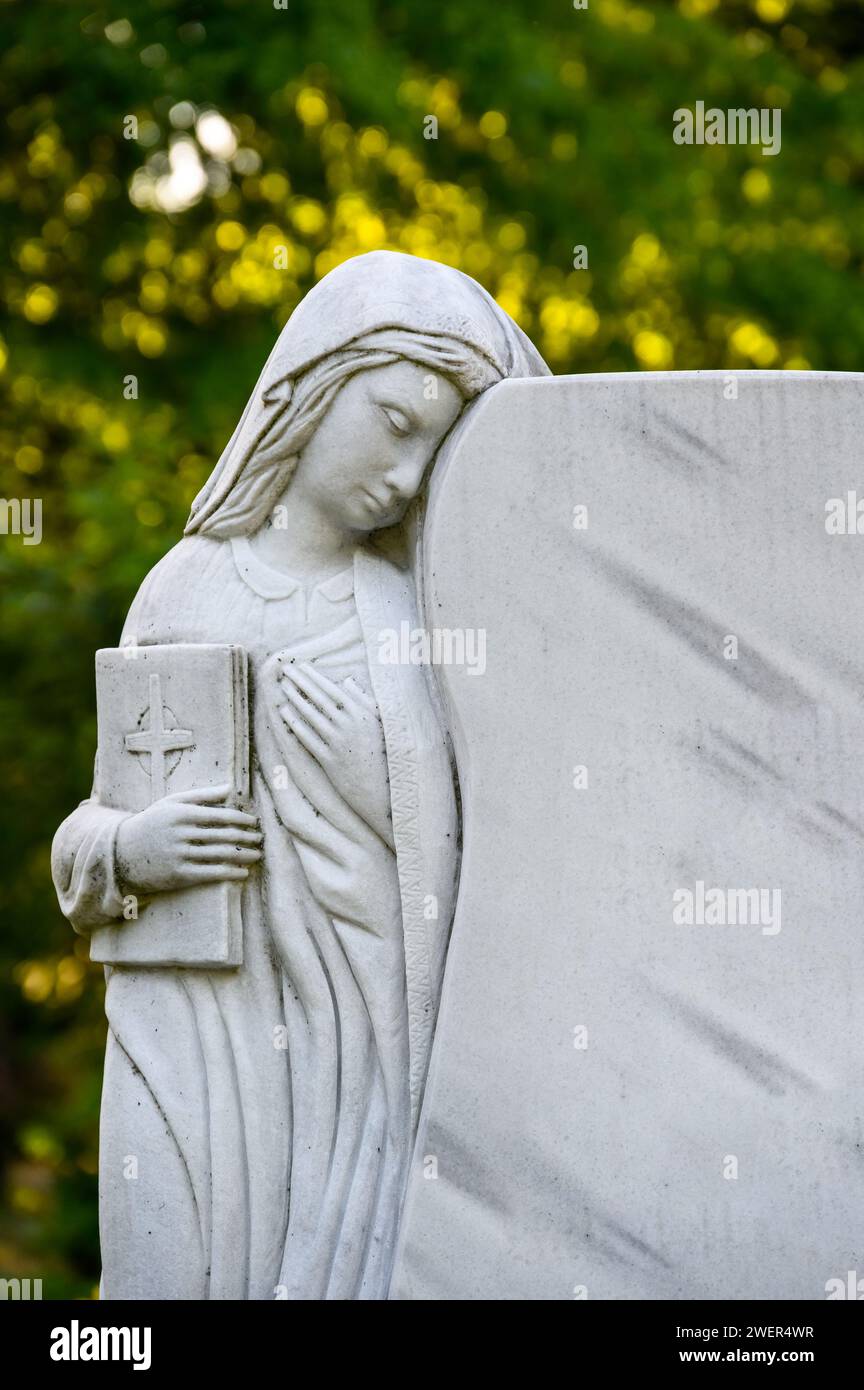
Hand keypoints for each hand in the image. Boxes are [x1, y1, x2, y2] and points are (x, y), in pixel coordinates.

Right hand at [115, 783, 261, 895]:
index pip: (221, 815)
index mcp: (182, 813)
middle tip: (260, 839)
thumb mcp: (172, 804)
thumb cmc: (152, 823)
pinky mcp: (179, 875)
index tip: (254, 822)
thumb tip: (230, 788)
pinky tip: (244, 872)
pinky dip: (231, 872)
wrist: (122, 853)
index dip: (242, 819)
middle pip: (224, 835)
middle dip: (247, 837)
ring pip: (221, 855)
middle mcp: (181, 834)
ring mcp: (180, 855)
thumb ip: (202, 795)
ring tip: (256, 855)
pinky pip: (212, 874)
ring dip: (244, 855)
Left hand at [277, 662, 394, 848]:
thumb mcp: (380, 721)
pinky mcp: (329, 759)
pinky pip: (308, 738)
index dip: (315, 677)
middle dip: (300, 682)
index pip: (333, 690)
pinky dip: (295, 724)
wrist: (383, 787)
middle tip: (285, 669)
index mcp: (362, 714)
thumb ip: (363, 699)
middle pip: (319, 699)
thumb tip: (346, 680)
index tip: (301, 666)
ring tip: (283, 686)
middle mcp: (348, 726)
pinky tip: (285, 712)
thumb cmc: (383, 750)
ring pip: (311, 716)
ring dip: (295, 699)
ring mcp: (337, 743)